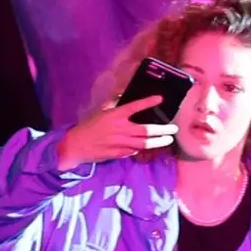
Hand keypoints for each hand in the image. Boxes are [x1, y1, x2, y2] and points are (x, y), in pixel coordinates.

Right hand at [58, 97, 177, 170]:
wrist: (77, 146)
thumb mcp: (101, 111)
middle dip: (162, 130)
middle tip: (173, 129)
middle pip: (146, 130)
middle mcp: (120, 129)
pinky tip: (149, 145)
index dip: (148, 102)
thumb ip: (114, 105)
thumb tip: (123, 97)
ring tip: (168, 139)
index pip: (135, 107)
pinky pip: (134, 150)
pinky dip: (142, 147)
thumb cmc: (88, 126)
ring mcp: (121, 143)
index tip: (160, 99)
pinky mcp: (119, 153)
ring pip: (144, 143)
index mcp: (115, 115)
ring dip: (158, 142)